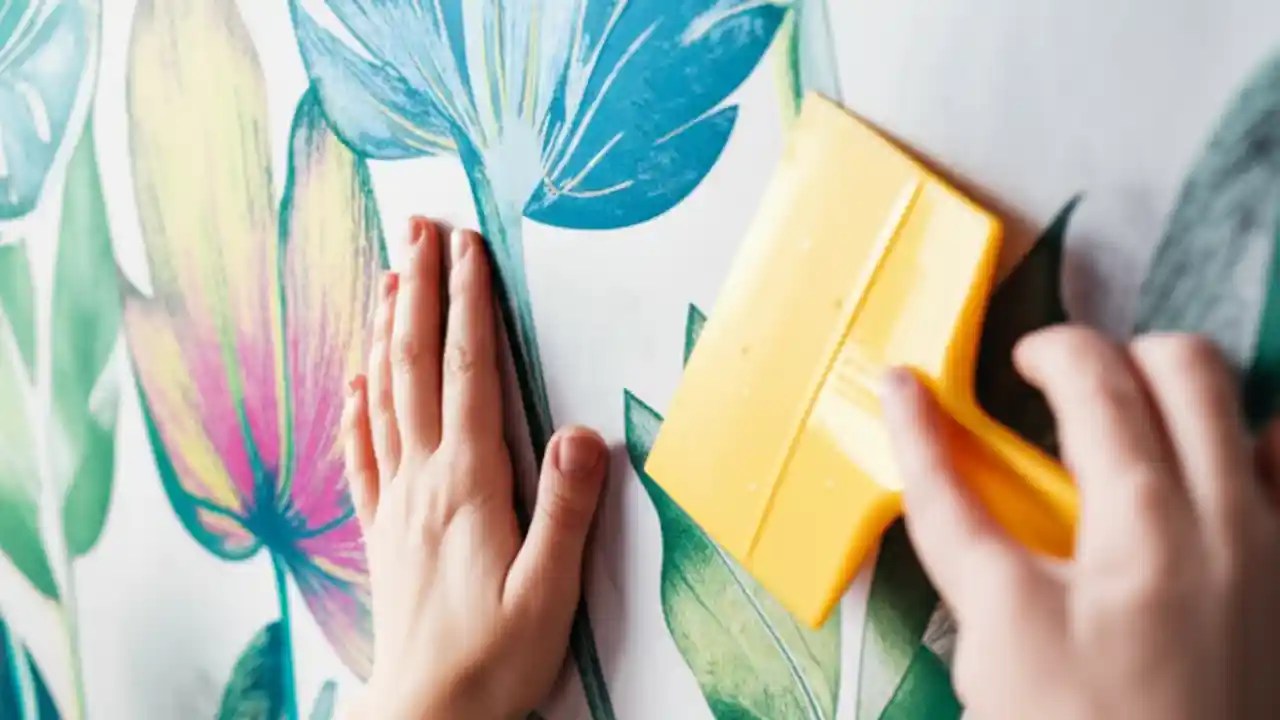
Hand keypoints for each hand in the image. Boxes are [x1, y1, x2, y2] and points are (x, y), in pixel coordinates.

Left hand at [341, 219, 607, 718]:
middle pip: (412, 365)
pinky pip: (360, 452)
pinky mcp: (383, 529)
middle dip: (419, 288)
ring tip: (389, 274)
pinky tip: (351, 379)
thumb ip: (567, 509)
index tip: (469, 247)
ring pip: (382, 395)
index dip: (468, 305)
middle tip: (419, 226)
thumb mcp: (549, 591)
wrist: (426, 716)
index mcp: (468, 486)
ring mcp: (395, 501)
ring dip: (385, 328)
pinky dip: (355, 405)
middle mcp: (423, 481)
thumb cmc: (494, 659)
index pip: (466, 374)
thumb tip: (583, 432)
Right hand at [882, 326, 1279, 719]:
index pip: (1082, 381)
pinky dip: (1258, 446)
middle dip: (1107, 354)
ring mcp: (1274, 543)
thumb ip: (946, 501)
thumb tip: (901, 400)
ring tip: (1130, 433)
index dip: (1029, 354)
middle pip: (1178, 362)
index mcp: (1145, 515)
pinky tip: (1213, 476)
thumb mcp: (992, 620)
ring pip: (1247, 403)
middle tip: (1055, 396)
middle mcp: (1230, 512)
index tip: (998, 369)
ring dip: (1181, 390)